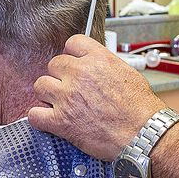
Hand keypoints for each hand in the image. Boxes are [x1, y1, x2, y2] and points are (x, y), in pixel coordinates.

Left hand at [29, 35, 163, 160]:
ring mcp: (68, 97)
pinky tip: (49, 120)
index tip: (73, 63)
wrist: (143, 135)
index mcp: (98, 59)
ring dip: (48, 94)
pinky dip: (40, 118)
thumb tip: (95, 66)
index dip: (72, 54)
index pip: (72, 43)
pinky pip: (34, 115)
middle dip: (60, 76)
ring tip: (58, 103)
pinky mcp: (61, 121)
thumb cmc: (141, 109)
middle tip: (68, 87)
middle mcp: (80, 74)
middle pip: (54, 64)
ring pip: (40, 85)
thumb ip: (105, 66)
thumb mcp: (128, 74)